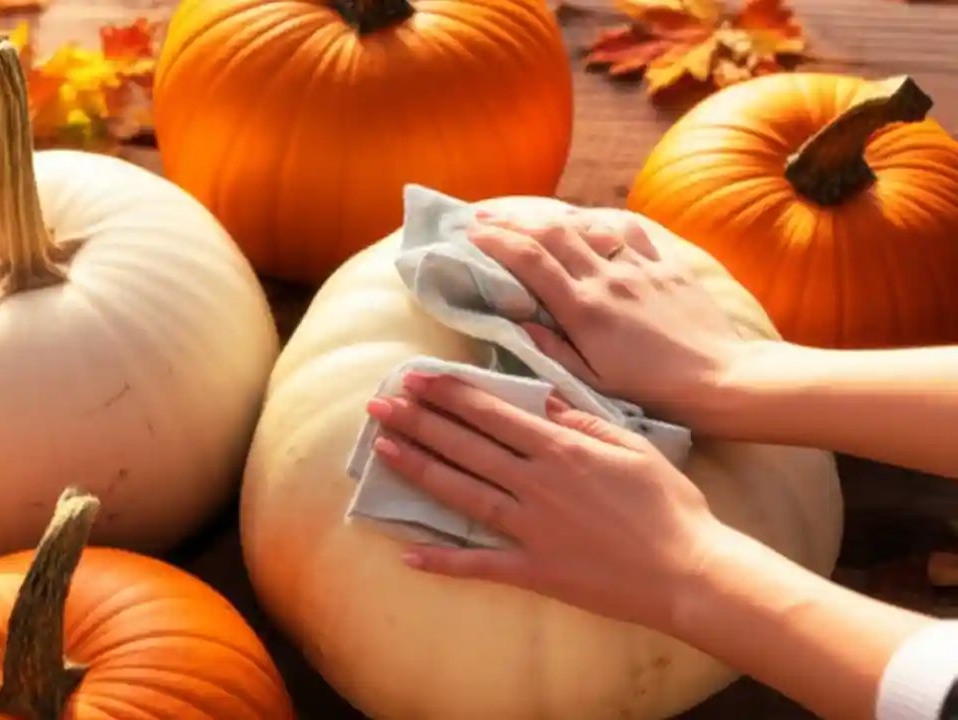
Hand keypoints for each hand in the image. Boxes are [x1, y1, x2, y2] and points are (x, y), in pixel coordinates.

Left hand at [366, 371, 728, 630]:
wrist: (689, 572)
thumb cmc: (670, 505)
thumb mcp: (631, 446)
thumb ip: (582, 420)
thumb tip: (540, 399)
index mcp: (560, 449)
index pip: (491, 413)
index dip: (449, 394)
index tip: (415, 377)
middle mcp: (536, 484)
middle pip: (465, 447)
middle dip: (418, 422)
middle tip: (378, 405)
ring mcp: (530, 529)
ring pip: (462, 493)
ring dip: (419, 470)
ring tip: (381, 451)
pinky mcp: (534, 570)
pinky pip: (480, 565)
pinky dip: (443, 561)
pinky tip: (408, 554)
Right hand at [467, 208, 766, 426]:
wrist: (719, 379)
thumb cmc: (651, 389)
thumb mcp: (592, 380)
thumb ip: (551, 348)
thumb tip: (515, 322)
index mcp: (585, 309)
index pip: (530, 261)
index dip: (496, 242)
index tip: (471, 234)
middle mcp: (608, 278)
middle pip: (552, 231)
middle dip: (513, 220)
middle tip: (484, 217)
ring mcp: (639, 267)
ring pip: (588, 224)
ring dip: (551, 216)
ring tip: (527, 217)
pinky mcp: (666, 265)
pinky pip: (629, 230)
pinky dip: (601, 220)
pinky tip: (589, 222)